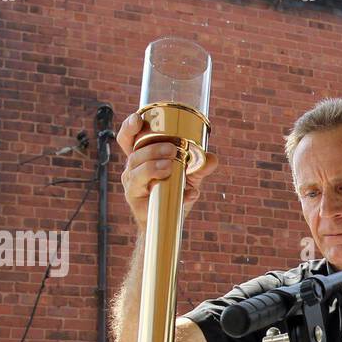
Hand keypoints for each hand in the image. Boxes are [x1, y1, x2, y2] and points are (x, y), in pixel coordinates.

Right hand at [116, 110, 218, 230]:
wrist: (167, 222)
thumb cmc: (174, 193)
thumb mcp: (190, 178)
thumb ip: (200, 167)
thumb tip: (212, 159)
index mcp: (142, 156)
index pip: (129, 138)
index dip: (130, 127)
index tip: (138, 119)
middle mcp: (133, 168)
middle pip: (133, 153)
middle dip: (150, 148)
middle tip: (171, 149)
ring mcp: (132, 184)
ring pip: (135, 171)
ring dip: (152, 166)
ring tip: (169, 166)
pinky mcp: (135, 199)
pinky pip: (143, 191)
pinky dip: (164, 189)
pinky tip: (183, 192)